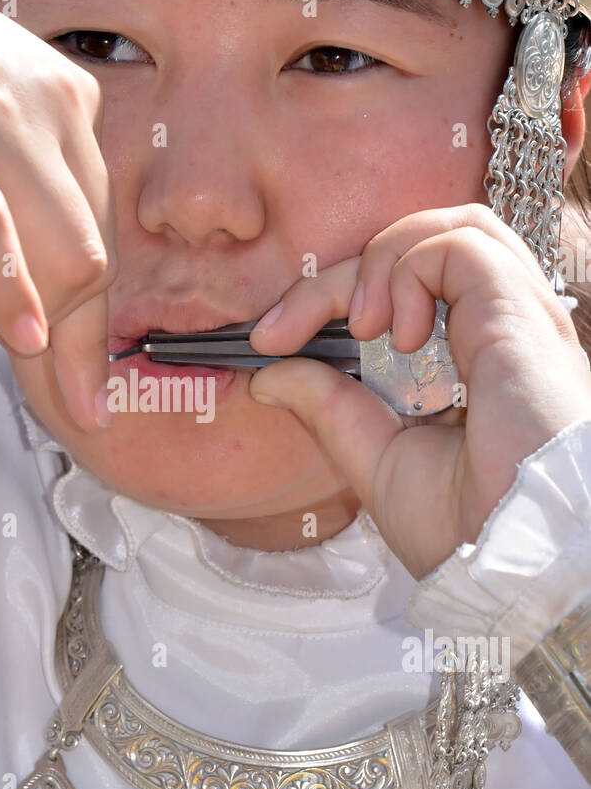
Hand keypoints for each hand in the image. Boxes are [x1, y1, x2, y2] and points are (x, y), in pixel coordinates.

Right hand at [0, 0, 114, 432]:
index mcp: (69, 103)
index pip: (99, 228)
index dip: (93, 312)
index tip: (90, 372)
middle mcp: (53, 112)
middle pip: (93, 253)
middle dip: (85, 339)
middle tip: (73, 401)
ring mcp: (0, 127)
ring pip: (64, 253)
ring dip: (57, 336)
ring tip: (49, 389)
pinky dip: (12, 292)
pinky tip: (23, 339)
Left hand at [247, 204, 590, 577]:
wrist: (510, 561)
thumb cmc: (468, 531)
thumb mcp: (375, 461)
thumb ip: (329, 408)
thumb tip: (271, 372)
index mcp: (473, 365)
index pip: (405, 290)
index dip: (328, 298)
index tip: (267, 340)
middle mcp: (501, 334)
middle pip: (422, 248)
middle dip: (337, 276)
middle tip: (283, 327)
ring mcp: (516, 320)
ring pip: (450, 228)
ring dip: (380, 259)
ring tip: (358, 323)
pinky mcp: (520, 315)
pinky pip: (460, 244)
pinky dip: (406, 269)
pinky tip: (389, 331)